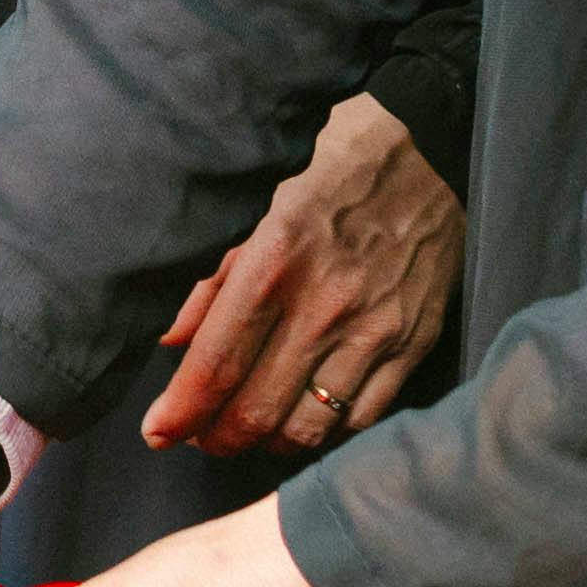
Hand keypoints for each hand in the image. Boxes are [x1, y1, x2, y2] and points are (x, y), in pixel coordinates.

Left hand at [144, 95, 466, 451]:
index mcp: (275, 261)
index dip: (181, 412)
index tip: (158, 431)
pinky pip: (362, 419)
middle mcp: (325, 305)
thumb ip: (209, 272)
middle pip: (257, 411)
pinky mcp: (414, 342)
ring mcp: (375, 329)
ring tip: (245, 430)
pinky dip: (324, 435)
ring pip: (308, 428)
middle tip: (197, 434)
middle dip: (214, 437)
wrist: (429, 144)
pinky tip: (301, 419)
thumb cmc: (329, 161)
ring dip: (265, 443)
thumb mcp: (254, 196)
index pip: (216, 365)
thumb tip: (172, 341)